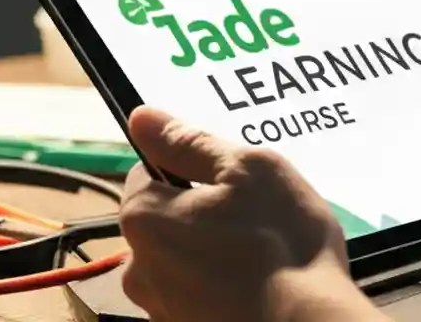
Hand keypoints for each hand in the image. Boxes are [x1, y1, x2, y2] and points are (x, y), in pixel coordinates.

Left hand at [119, 107, 383, 321]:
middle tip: (256, 214)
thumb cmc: (282, 244)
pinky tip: (262, 281)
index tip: (232, 178)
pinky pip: (201, 292)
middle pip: (167, 219)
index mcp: (144, 218)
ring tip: (265, 251)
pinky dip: (224, 284)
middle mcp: (139, 268)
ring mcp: (162, 307)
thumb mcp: (249, 170)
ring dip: (215, 249)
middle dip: (204, 212)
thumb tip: (142, 117)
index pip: (148, 172)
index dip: (191, 167)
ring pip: (186, 258)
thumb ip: (191, 142)